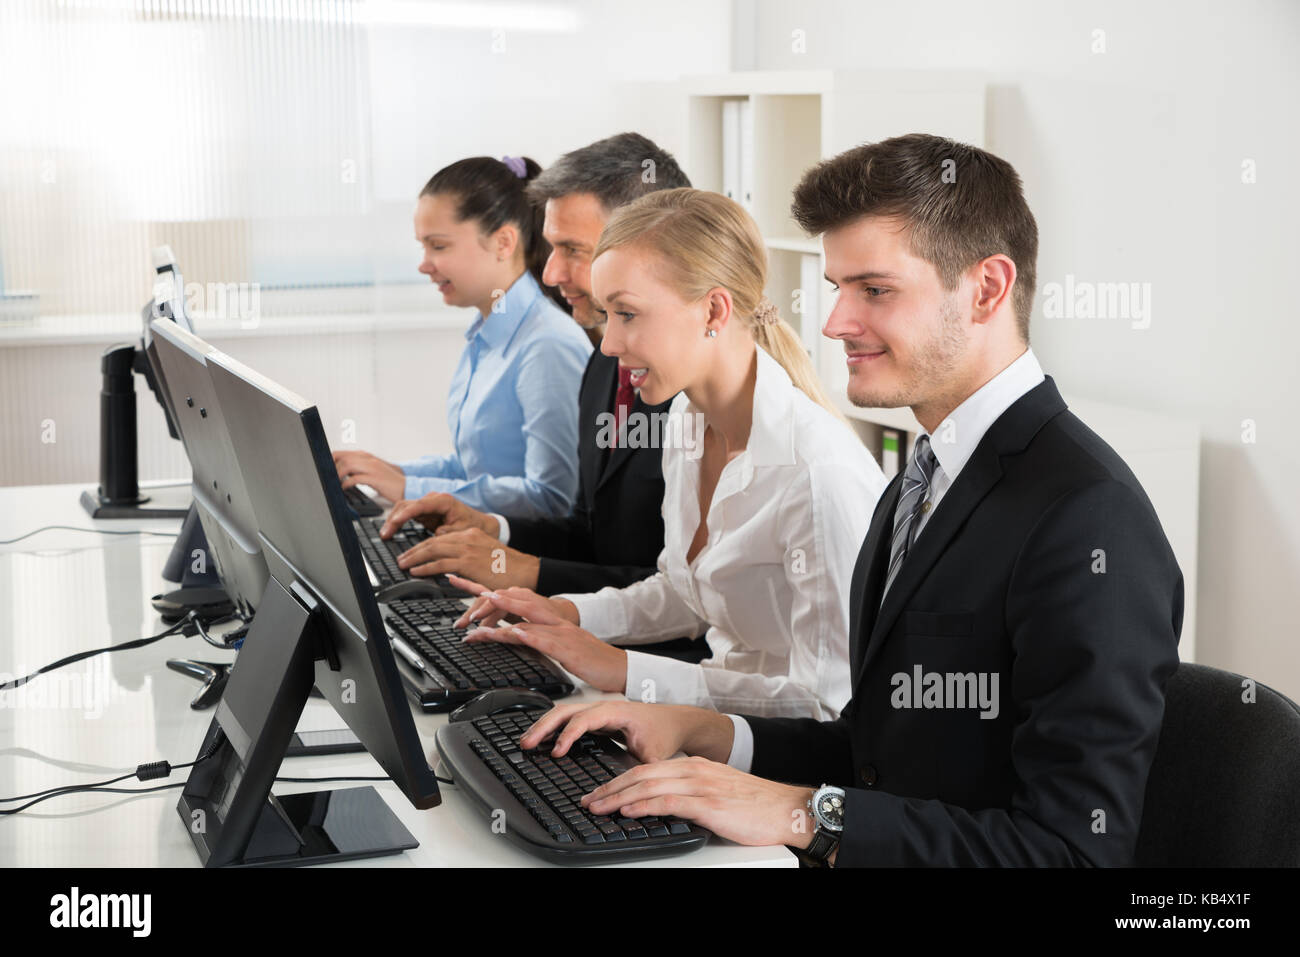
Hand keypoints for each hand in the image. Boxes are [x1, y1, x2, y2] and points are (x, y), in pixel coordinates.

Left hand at [332, 450, 404, 501]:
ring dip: (338, 475)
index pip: (342, 453)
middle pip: (343, 458)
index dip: (331, 461)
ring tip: (335, 484)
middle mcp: (368, 459)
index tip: (325, 470)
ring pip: (347, 465)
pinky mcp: (375, 478)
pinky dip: (346, 484)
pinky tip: (344, 488)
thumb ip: (358, 469)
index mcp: (366, 456)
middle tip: (328, 479)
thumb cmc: (388, 482)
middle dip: (332, 468)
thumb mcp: (372, 471)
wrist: (407, 487)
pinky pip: (355, 478)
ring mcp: (372, 468)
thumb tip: (342, 472)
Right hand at [381, 492, 498, 538]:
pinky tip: (391, 532)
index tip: (394, 523)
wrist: (479, 524)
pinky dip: (397, 522)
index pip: (420, 505)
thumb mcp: (462, 532)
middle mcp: (433, 499)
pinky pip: (406, 514)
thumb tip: (434, 537)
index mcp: (444, 501)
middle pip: (407, 504)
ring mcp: (427, 505)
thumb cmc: (472, 526)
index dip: (405, 514)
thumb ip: (447, 533)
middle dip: (394, 519)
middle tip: (385, 534)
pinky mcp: (423, 512)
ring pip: (403, 508)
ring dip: (393, 520)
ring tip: (385, 534)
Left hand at [393, 528, 539, 589]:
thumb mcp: (485, 559)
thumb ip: (466, 564)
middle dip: (414, 550)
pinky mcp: (468, 562)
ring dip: (414, 557)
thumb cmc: (509, 568)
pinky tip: (416, 571)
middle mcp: (467, 537)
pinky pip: (439, 563)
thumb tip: (450, 577)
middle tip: (401, 558)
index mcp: (471, 534)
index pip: (440, 536)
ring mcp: (467, 548)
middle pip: (432, 541)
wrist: (527, 571)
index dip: (423, 544)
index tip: (412, 552)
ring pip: (432, 549)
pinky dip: (424, 567)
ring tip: (403, 564)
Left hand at [449, 576, 622, 691]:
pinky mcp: (570, 651)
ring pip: (529, 625)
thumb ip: (545, 638)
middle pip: (525, 607)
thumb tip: (523, 636)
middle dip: (500, 602)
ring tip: (483, 623)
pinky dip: (531, 636)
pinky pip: (548, 641)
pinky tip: (518, 634)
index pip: (526, 605)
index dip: (505, 599)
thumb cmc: (593, 659)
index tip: (483, 596)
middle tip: (478, 598)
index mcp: (557, 622)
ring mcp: (564, 636)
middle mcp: (559, 624)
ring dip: (504, 623)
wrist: (619, 667)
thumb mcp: (565, 646)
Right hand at [519, 700, 735, 763]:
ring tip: (527, 742)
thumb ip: (638, 771)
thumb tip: (624, 791)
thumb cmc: (665, 734)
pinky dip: (553, 727)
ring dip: (544, 725)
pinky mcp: (596, 719)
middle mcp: (604, 707)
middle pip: (567, 710)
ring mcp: (598, 712)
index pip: (585, 719)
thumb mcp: (654, 756)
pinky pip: (570, 719)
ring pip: (565, 712)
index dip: (569, 734)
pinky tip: (542, 739)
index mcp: (618, 711)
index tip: (557, 752)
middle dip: (545, 726)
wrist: (675, 721)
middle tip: (527, 744)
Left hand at [582, 756, 817, 848]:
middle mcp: (694, 770)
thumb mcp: (717, 793)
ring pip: (648, 785)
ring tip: (598, 808)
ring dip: (618, 797)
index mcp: (695, 766)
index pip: (647, 769)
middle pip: (640, 774)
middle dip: (609, 788)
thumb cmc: (756, 806)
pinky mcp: (708, 804)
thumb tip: (665, 805)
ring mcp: (701, 785)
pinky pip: (668, 801)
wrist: (787, 809)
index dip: (619, 780)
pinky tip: (628, 811)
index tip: (600, 792)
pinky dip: (643, 805)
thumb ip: (692, 794)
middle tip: (588, 801)